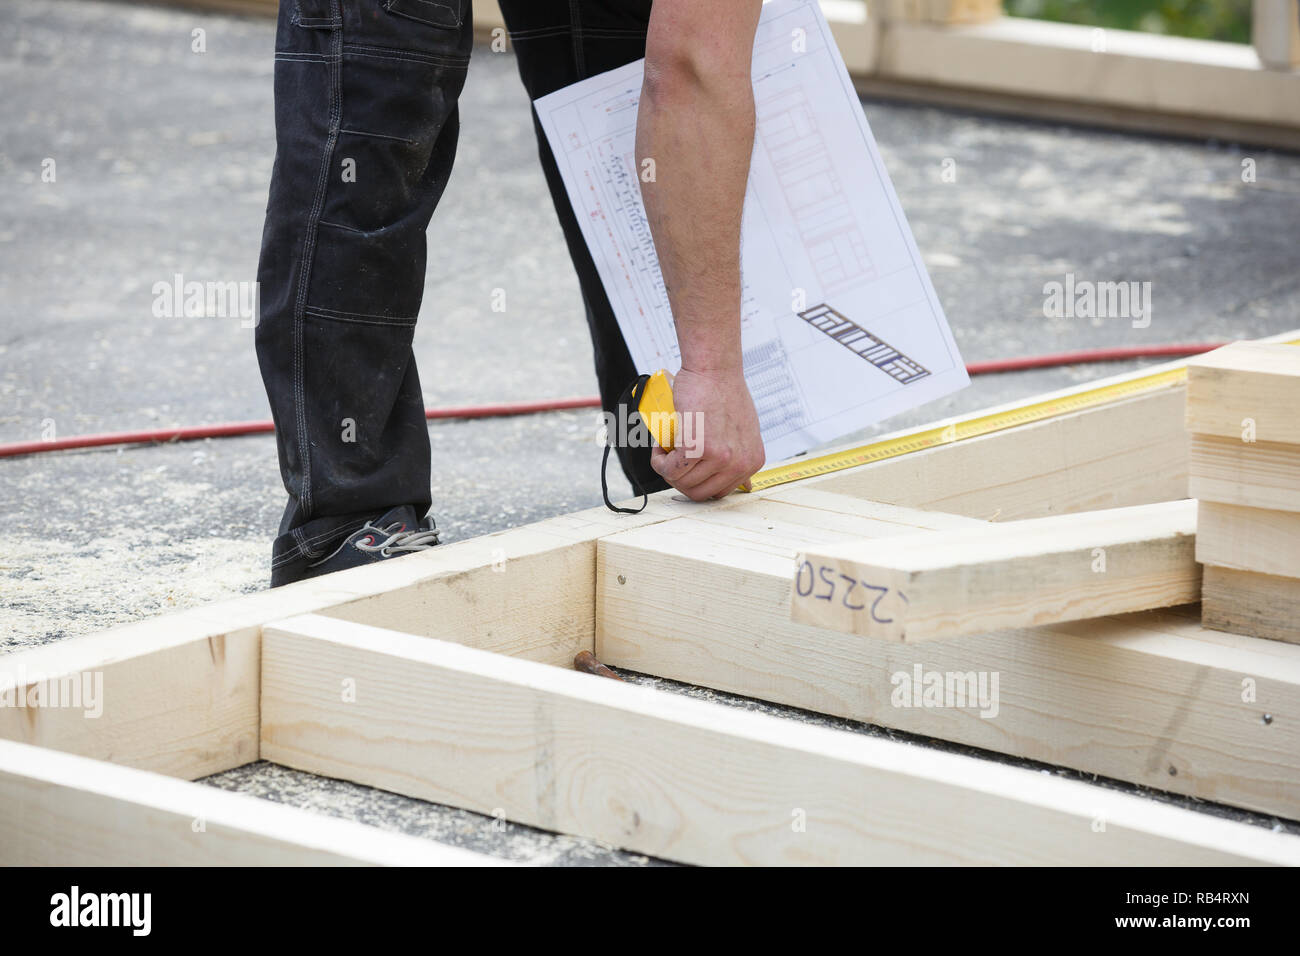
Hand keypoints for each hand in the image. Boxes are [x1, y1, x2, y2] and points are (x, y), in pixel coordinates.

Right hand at [650, 366, 764, 500]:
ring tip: (665, 447)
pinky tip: (660, 445)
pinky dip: (658, 460)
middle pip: (698, 492)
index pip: (719, 492)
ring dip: (666, 467)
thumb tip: (746, 485)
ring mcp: (719, 457)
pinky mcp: (697, 447)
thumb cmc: (724, 392)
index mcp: (752, 461)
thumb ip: (742, 456)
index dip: (697, 482)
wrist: (714, 369)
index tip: (686, 468)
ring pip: (680, 481)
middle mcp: (739, 463)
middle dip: (679, 480)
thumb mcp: (745, 431)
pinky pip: (669, 468)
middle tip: (670, 459)